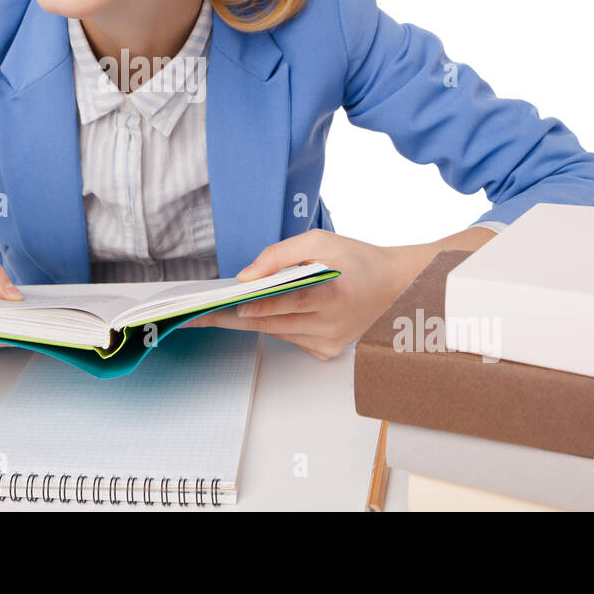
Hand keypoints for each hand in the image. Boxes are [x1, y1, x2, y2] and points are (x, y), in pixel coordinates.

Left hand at [180, 230, 403, 360]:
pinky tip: (270, 310)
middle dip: (234, 317)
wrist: (393, 286)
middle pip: (274, 322)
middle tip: (199, 316)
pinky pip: (289, 337)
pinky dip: (275, 323)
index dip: (262, 304)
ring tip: (219, 308)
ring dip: (252, 318)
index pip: (292, 301)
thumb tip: (246, 277)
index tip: (235, 305)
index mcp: (337, 293)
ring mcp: (330, 342)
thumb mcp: (320, 242)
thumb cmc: (357, 260)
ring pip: (277, 331)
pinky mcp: (327, 352)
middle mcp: (333, 324)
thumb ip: (280, 256)